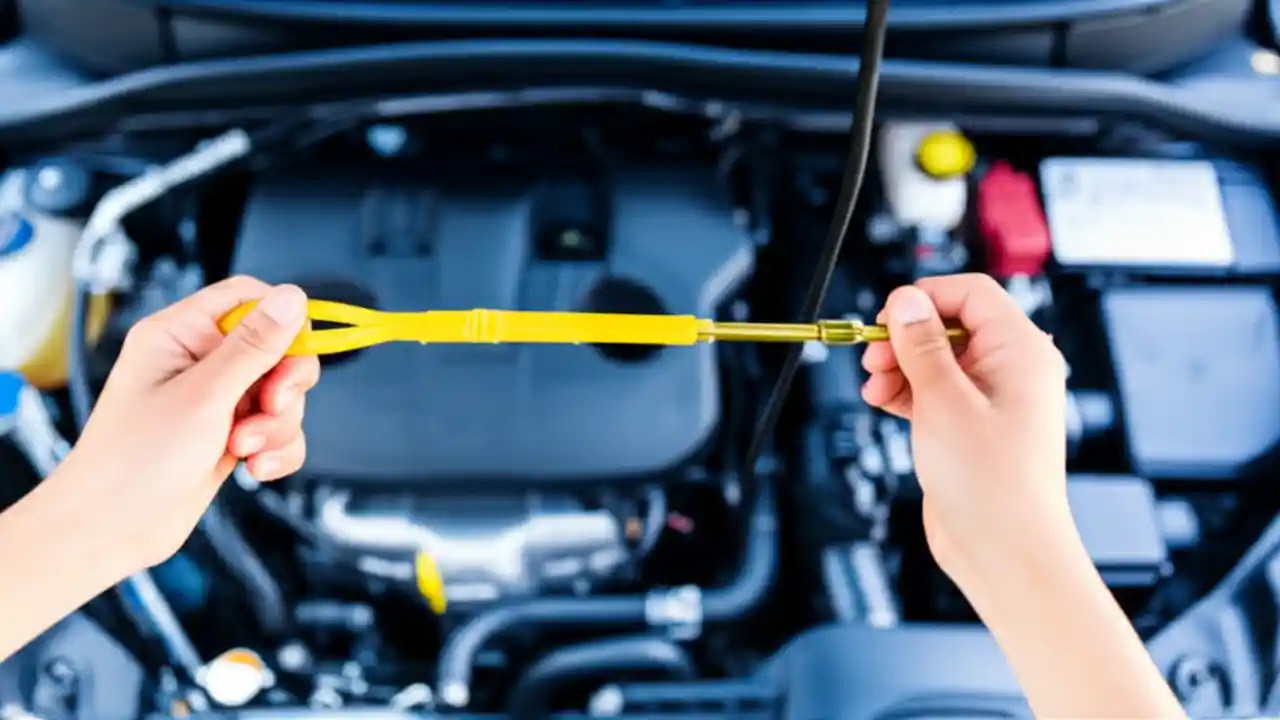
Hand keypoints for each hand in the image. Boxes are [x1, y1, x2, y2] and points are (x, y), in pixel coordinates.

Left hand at [55, 276, 318, 570]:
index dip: (283, 319)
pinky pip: (277, 430)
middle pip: (277, 348)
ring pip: (283, 395)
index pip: (248, 298)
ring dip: (278, 426)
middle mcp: (199, 362)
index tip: (297, 352)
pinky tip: (255, 469)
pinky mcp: (229, 435)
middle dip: (286, 384)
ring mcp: (216, 400)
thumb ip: (254, 345)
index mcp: (180, 334)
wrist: (109, 531)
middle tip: (271, 406)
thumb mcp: (204, 396)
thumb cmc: (134, 461)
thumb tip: (292, 296)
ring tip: (244, 449)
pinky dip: (277, 450)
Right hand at [860, 274, 1070, 593]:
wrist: (1006, 550)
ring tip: (875, 386)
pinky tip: (884, 400)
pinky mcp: (973, 425)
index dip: (925, 298)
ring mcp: (993, 399)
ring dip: (900, 365)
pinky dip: (907, 391)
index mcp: (1021, 351)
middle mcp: (1012, 370)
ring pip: (938, 359)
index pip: (971, 294)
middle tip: (874, 357)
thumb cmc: (993, 484)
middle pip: (950, 325)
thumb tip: (907, 301)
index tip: (888, 317)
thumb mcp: (944, 401)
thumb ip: (921, 345)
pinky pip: (936, 390)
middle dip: (905, 337)